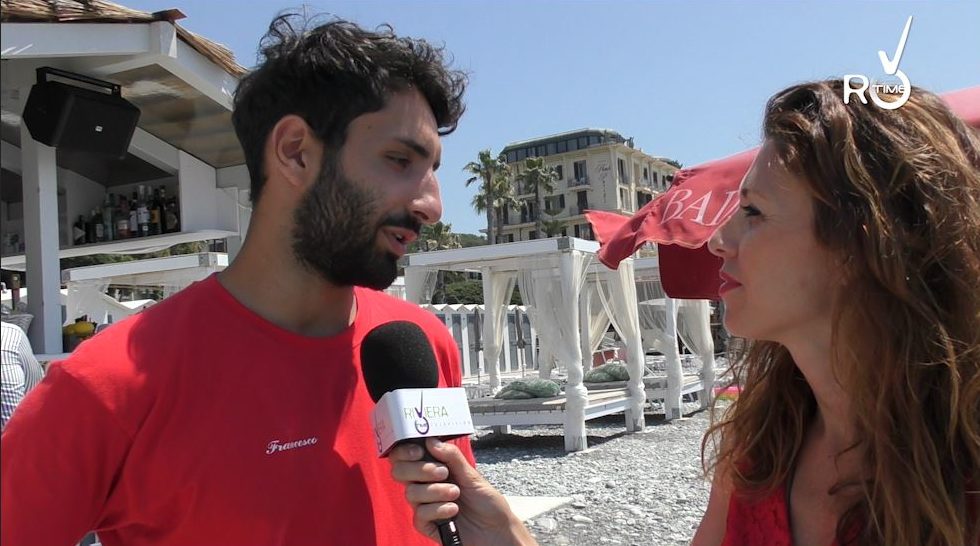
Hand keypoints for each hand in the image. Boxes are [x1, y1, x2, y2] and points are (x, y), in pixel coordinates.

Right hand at [389, 437, 537, 545]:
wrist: (496, 529)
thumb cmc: (486, 501)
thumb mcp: (472, 475)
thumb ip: (452, 457)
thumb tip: (431, 441)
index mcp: (433, 469)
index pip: (405, 456)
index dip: (405, 451)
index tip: (419, 451)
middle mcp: (426, 485)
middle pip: (400, 472)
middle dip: (420, 469)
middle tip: (442, 472)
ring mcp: (425, 505)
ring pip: (411, 493)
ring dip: (435, 491)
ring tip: (456, 493)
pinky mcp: (427, 524)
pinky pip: (420, 515)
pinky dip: (438, 510)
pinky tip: (453, 510)